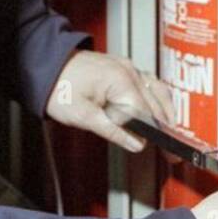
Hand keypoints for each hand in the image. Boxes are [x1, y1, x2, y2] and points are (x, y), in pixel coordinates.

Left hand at [44, 50, 174, 150]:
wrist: (46, 65)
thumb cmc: (59, 86)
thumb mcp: (83, 116)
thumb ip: (113, 131)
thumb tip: (136, 144)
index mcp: (122, 82)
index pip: (148, 114)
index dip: (159, 136)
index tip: (168, 153)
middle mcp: (130, 71)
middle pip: (157, 104)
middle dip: (166, 128)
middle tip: (171, 152)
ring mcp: (128, 67)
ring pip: (158, 91)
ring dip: (165, 111)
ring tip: (169, 132)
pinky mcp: (123, 67)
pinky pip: (148, 83)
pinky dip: (156, 98)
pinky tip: (157, 108)